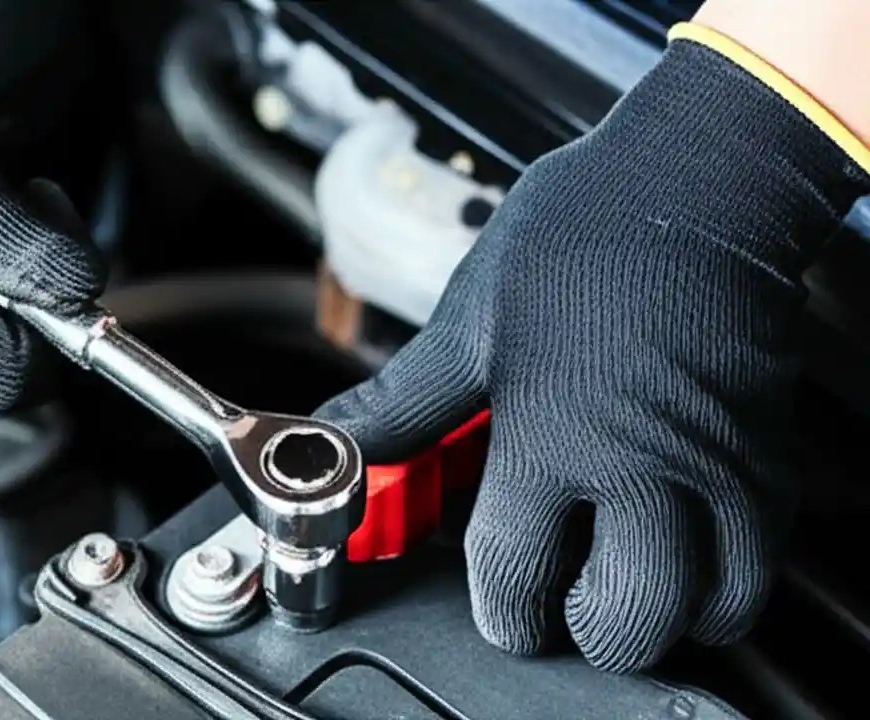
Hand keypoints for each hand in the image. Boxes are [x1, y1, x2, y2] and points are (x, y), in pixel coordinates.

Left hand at [316, 32, 869, 671]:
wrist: (701, 179)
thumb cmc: (582, 235)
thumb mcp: (468, 320)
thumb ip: (405, 403)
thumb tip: (337, 442)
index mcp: (555, 434)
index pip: (517, 578)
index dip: (499, 612)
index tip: (499, 607)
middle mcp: (647, 465)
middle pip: (630, 623)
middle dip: (583, 629)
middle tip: (561, 596)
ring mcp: (723, 467)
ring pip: (713, 609)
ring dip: (661, 615)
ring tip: (622, 576)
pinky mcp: (771, 456)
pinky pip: (762, 561)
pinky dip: (721, 578)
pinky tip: (678, 538)